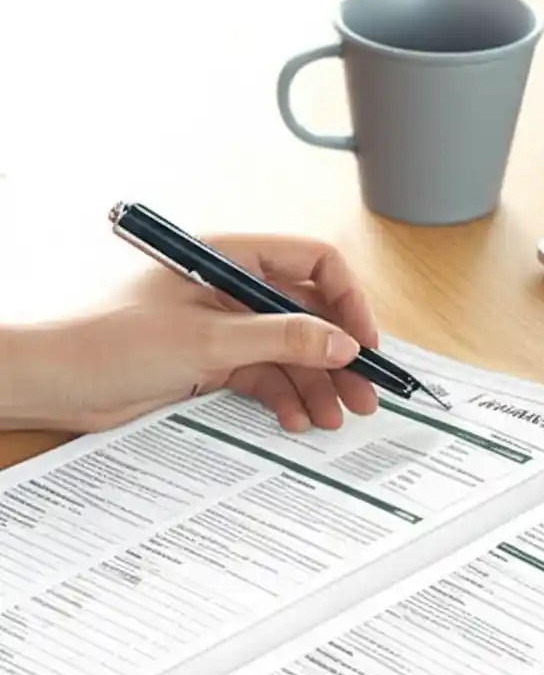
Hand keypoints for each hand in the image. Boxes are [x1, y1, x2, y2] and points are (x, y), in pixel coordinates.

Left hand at [1, 234, 380, 432]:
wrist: (47, 381)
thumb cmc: (106, 341)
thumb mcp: (208, 340)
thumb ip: (282, 339)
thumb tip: (342, 344)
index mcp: (229, 255)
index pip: (312, 262)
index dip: (346, 300)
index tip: (362, 343)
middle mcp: (229, 285)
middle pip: (306, 312)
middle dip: (337, 354)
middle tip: (364, 393)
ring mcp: (221, 323)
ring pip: (288, 349)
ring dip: (314, 382)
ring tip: (334, 417)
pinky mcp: (209, 358)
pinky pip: (262, 373)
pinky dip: (282, 396)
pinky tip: (293, 419)